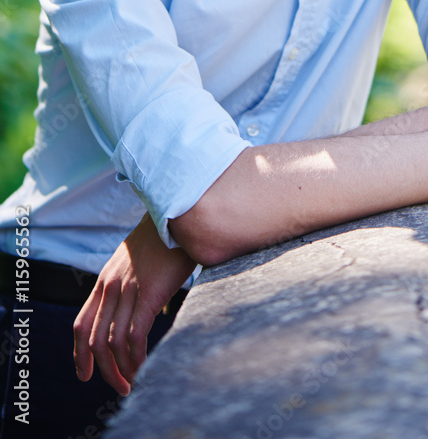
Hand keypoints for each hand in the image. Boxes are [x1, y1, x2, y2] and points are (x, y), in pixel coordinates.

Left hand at [73, 213, 195, 394]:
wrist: (177, 213)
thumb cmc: (163, 237)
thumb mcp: (135, 259)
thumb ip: (131, 282)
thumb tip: (147, 305)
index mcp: (104, 280)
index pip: (81, 323)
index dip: (79, 353)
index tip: (84, 373)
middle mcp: (111, 286)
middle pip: (94, 339)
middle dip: (103, 370)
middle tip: (119, 387)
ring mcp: (128, 289)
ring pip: (114, 342)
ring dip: (122, 368)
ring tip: (134, 381)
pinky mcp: (149, 292)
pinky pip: (135, 334)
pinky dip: (137, 355)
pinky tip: (144, 365)